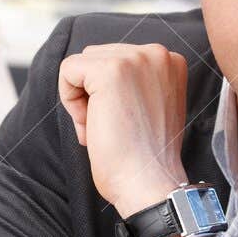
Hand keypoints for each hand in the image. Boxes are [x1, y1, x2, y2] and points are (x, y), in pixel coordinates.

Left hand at [58, 42, 189, 216]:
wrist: (148, 183)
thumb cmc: (145, 157)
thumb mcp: (151, 106)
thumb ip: (136, 83)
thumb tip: (94, 75)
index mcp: (169, 61)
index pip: (117, 59)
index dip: (110, 94)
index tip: (124, 123)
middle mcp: (157, 53)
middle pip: (97, 57)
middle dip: (93, 94)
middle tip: (111, 128)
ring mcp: (135, 59)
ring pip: (81, 64)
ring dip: (82, 99)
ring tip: (102, 127)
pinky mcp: (110, 70)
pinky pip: (67, 70)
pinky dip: (69, 101)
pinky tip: (90, 125)